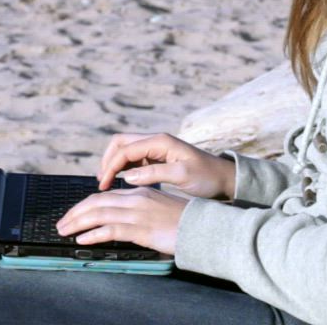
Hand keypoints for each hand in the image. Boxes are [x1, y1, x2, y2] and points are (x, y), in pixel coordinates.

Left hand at [55, 186, 187, 254]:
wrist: (203, 226)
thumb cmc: (184, 221)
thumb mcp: (159, 208)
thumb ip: (141, 209)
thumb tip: (122, 220)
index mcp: (139, 192)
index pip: (105, 196)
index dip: (85, 205)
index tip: (74, 214)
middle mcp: (135, 199)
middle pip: (96, 202)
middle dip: (75, 212)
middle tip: (61, 223)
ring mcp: (137, 213)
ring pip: (98, 214)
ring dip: (77, 222)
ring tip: (64, 231)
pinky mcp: (141, 228)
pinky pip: (110, 229)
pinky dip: (93, 234)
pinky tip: (82, 239)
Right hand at [97, 132, 234, 199]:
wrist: (224, 179)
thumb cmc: (207, 177)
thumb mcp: (182, 175)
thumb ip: (154, 174)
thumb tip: (127, 176)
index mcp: (160, 142)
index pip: (125, 149)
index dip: (111, 166)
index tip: (104, 185)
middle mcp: (156, 141)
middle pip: (121, 143)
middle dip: (108, 160)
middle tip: (102, 182)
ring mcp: (156, 149)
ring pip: (125, 151)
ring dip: (114, 164)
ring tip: (107, 183)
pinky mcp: (158, 158)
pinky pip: (134, 159)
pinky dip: (124, 168)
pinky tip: (122, 182)